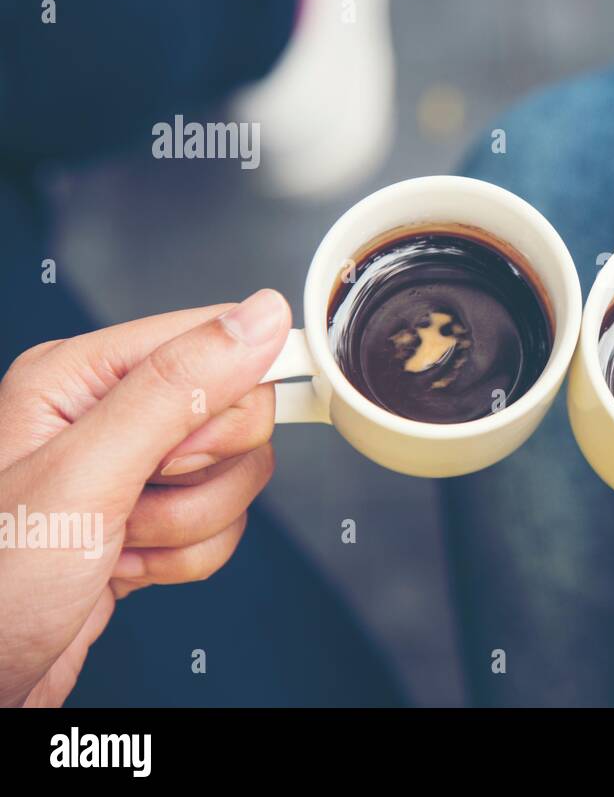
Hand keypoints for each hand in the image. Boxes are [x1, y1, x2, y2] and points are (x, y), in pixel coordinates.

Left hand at [0, 290, 289, 706]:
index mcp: (82, 375)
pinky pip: (222, 524)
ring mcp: (131, 471)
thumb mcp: (83, 475)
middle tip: (134, 500)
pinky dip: (186, 559)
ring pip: (236, 475)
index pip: (215, 340)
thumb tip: (258, 319)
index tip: (184, 452)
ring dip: (189, 527)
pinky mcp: (151, 521)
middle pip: (237, 415)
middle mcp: (109, 414)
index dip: (224, 399)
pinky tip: (126, 568)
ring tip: (119, 544)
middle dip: (200, 479)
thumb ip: (176, 389)